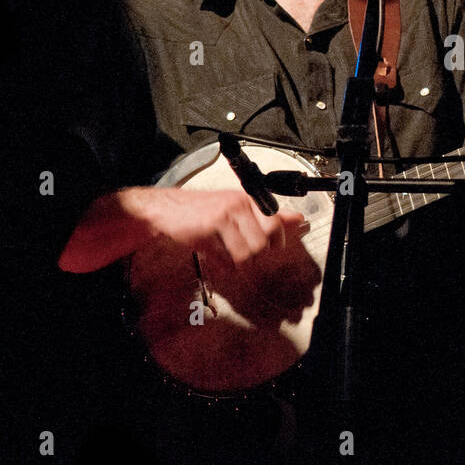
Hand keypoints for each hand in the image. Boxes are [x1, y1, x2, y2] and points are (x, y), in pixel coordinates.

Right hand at [139, 187, 309, 283]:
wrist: (166, 209)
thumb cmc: (204, 210)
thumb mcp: (238, 207)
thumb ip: (267, 214)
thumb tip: (297, 218)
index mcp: (249, 199)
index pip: (276, 222)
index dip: (276, 241)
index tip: (271, 248)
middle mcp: (238, 205)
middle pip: (264, 241)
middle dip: (258, 255)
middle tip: (247, 255)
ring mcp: (223, 217)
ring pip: (247, 253)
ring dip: (239, 262)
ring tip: (229, 256)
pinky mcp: (207, 231)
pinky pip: (226, 258)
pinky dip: (223, 265)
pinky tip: (216, 257)